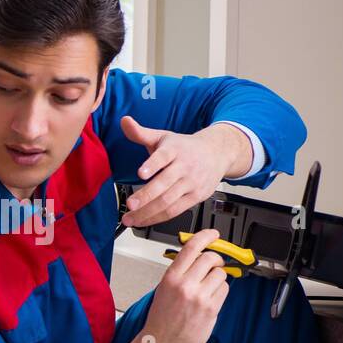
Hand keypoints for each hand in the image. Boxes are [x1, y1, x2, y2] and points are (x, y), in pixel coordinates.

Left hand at [119, 117, 253, 227]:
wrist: (217, 153)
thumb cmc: (185, 147)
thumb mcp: (163, 137)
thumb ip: (141, 133)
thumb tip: (124, 121)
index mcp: (174, 149)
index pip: (163, 156)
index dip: (152, 164)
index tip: (141, 172)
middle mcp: (184, 166)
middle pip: (164, 184)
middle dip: (146, 196)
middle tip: (130, 204)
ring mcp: (191, 183)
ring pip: (168, 201)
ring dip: (147, 212)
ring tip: (130, 218)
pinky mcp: (196, 197)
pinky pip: (175, 211)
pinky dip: (157, 218)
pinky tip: (143, 220)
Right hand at [125, 227, 229, 342]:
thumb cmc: (161, 319)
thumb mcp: (164, 289)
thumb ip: (180, 273)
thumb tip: (197, 259)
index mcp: (171, 277)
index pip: (191, 247)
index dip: (205, 236)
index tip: (213, 234)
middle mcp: (185, 285)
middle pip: (210, 258)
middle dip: (216, 260)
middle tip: (215, 265)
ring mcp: (199, 297)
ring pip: (220, 274)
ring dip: (218, 279)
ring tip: (209, 289)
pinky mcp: (210, 309)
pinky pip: (224, 291)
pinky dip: (221, 292)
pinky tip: (211, 300)